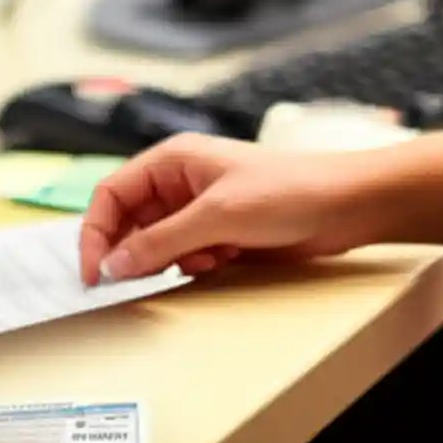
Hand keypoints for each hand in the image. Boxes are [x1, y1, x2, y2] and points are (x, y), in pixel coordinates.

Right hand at [79, 134, 378, 284]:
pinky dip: (193, 266)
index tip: (93, 270)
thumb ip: (161, 241)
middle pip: (128, 223)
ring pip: (155, 245)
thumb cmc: (290, 190)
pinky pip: (182, 257)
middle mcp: (178, 183)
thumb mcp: (217, 215)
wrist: (348, 206)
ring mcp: (197, 210)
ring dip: (169, 261)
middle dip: (132, 252)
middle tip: (130, 281)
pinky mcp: (217, 234)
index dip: (95, 232)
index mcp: (170, 161)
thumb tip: (114, 264)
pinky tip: (222, 261)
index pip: (110, 195)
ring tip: (203, 260)